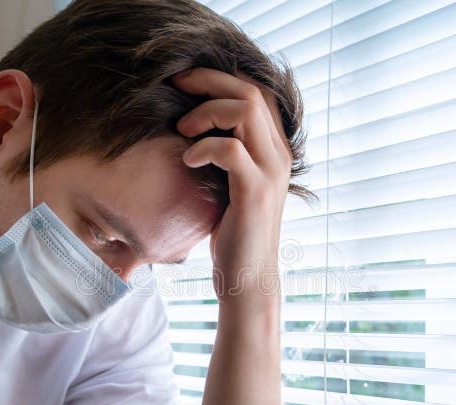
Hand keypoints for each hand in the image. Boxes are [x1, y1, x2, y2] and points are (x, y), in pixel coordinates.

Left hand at [172, 68, 292, 306]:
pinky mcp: (255, 191)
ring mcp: (270, 171)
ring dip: (205, 111)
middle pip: (250, 91)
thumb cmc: (233, 233)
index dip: (222, 76)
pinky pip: (230, 149)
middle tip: (176, 86)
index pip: (258, 91)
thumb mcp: (230, 184)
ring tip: (182, 130)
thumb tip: (191, 122)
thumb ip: (226, 152)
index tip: (187, 81)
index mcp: (275, 149)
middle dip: (208, 80)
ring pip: (245, 110)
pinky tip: (188, 161)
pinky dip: (203, 147)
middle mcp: (279, 154)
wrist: (248, 277)